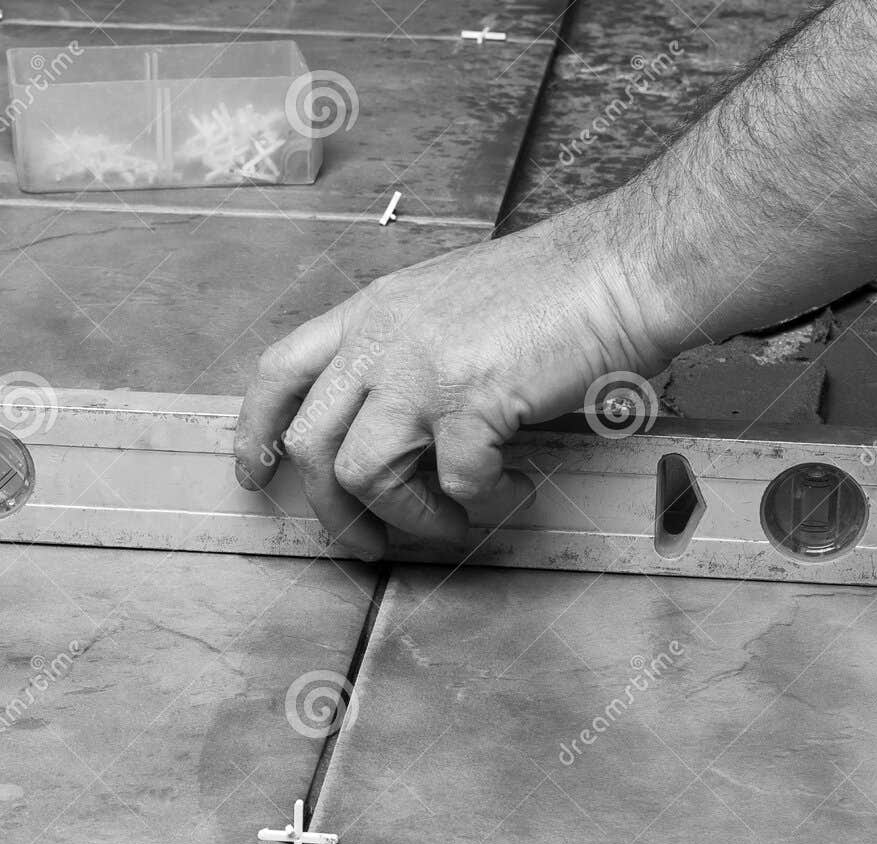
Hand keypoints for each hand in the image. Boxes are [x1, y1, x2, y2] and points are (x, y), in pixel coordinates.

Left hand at [232, 199, 675, 559]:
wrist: (620, 267)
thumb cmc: (554, 288)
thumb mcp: (449, 305)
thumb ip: (407, 355)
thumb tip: (400, 435)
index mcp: (372, 311)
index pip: (280, 372)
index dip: (256, 431)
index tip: (257, 474)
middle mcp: (382, 339)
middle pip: (312, 443)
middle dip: (332, 511)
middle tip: (367, 543)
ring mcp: (421, 370)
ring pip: (364, 474)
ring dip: (408, 517)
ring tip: (452, 523)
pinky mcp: (471, 401)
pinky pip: (454, 484)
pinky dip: (483, 501)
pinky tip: (514, 488)